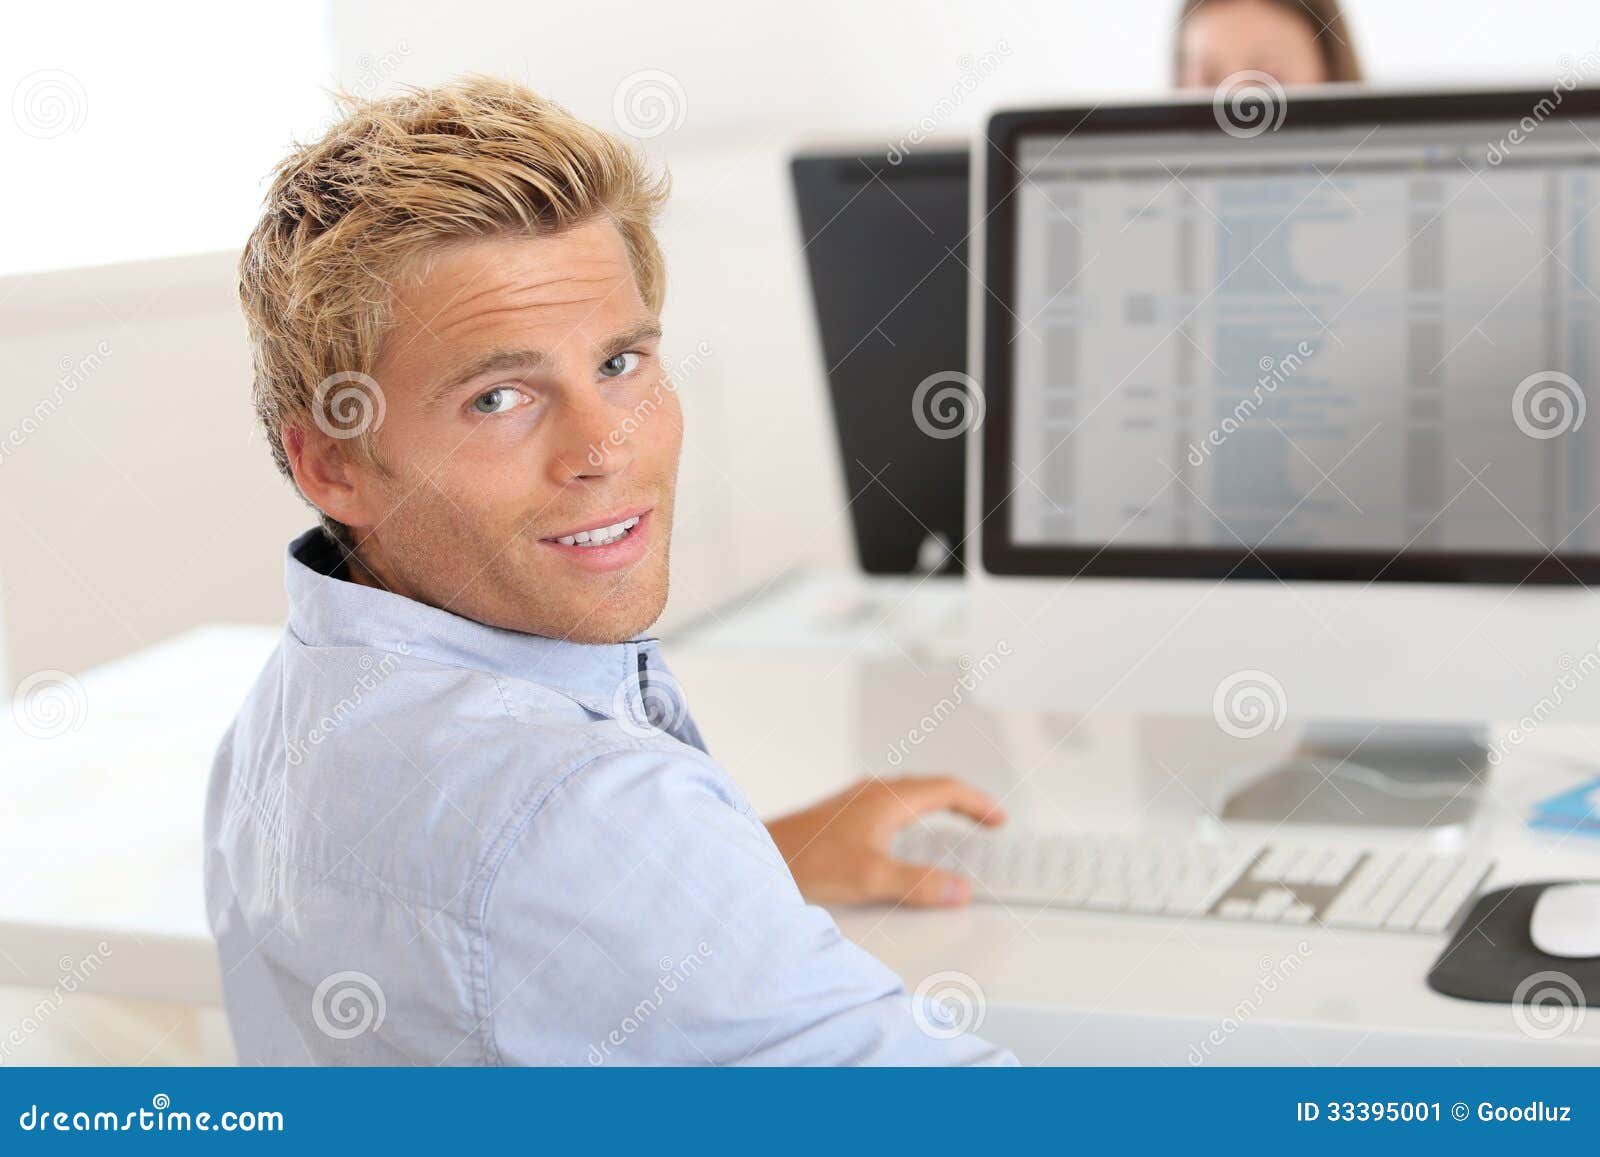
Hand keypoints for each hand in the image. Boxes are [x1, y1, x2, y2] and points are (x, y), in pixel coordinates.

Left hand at [765, 775, 1004, 907]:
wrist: (759, 856)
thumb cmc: (807, 861)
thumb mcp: (871, 878)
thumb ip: (919, 885)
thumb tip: (961, 890)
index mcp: (888, 799)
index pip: (947, 789)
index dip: (978, 803)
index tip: (999, 821)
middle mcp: (874, 792)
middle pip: (932, 787)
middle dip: (964, 802)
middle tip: (987, 821)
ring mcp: (857, 800)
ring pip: (910, 794)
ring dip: (940, 805)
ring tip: (958, 823)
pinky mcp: (844, 814)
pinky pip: (892, 804)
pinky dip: (916, 813)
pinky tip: (907, 835)